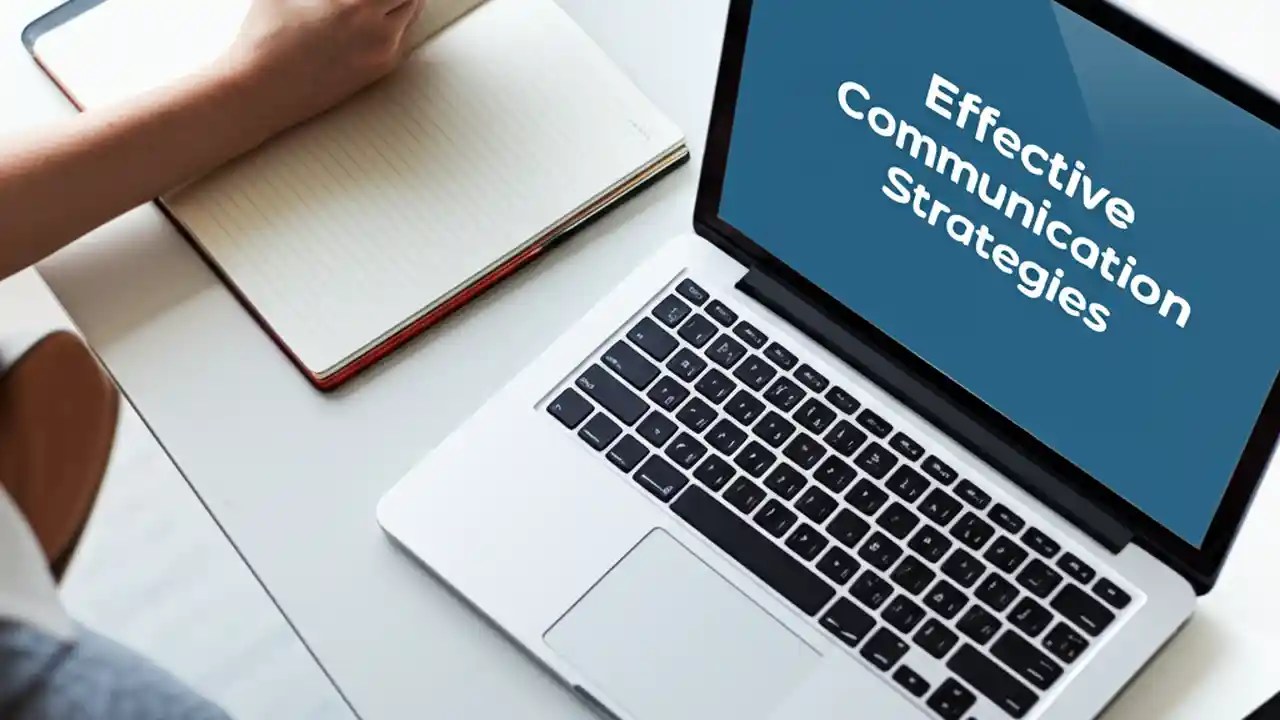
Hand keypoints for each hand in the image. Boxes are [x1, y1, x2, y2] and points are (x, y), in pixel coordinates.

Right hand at [223, 0, 423, 133]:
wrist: (260, 93)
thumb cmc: (265, 41)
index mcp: (357, 6)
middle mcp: (378, 32)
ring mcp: (381, 56)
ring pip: (411, 18)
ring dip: (400, 1)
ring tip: (371, 3)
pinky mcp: (377, 73)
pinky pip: (402, 40)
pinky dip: (396, 23)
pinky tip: (374, 16)